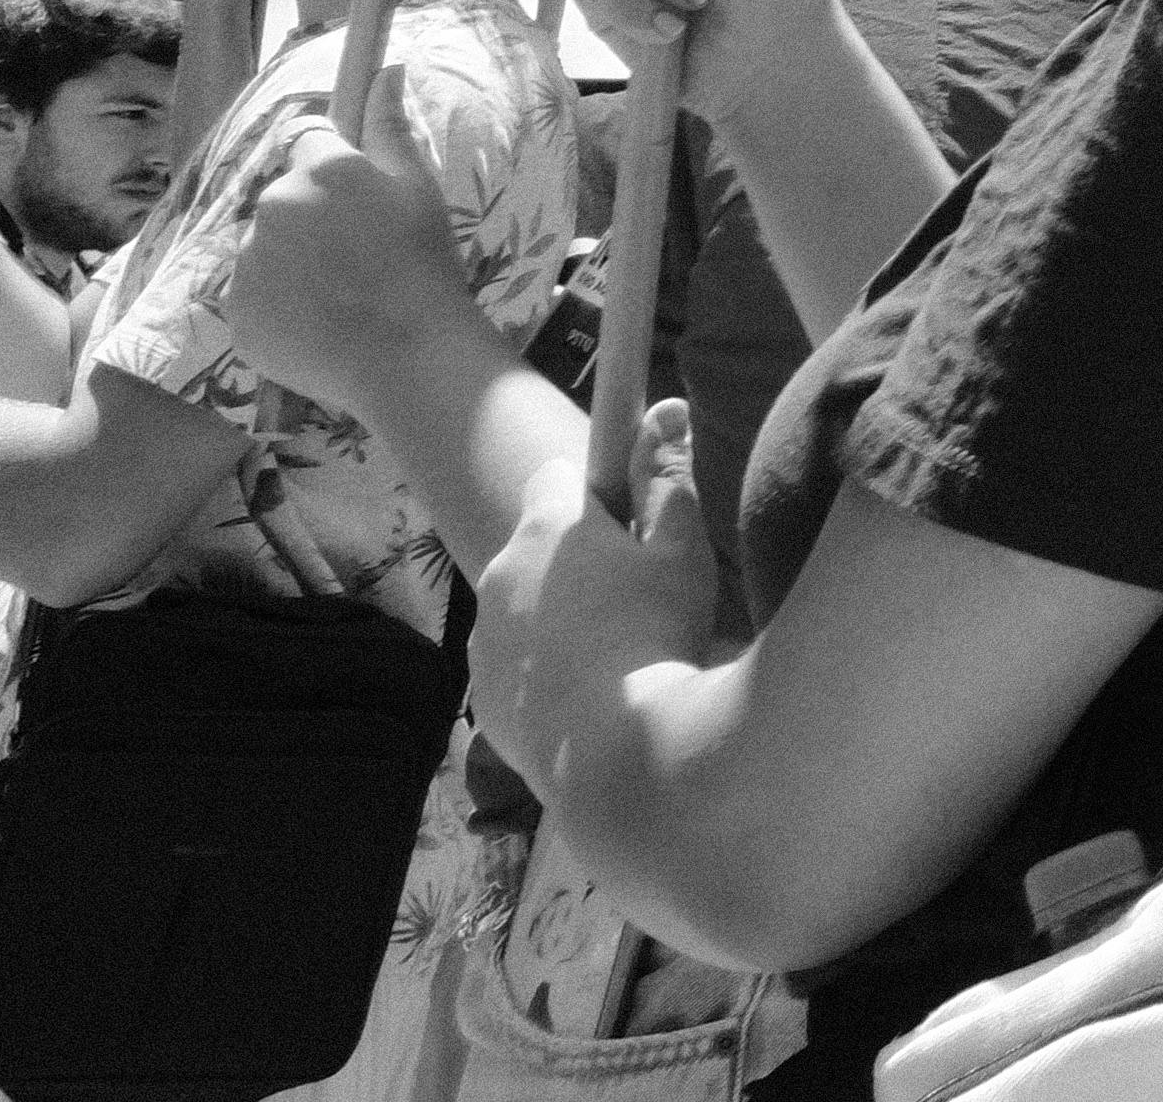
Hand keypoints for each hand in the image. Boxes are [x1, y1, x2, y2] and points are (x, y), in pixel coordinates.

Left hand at [231, 119, 485, 411]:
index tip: (355, 196)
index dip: (331, 165)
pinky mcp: (235, 310)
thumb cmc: (424, 265)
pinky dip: (278, 305)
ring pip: (265, 247)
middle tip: (356, 254)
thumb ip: (391, 127)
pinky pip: (253, 295)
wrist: (405, 355)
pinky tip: (319, 323)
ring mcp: (248, 261)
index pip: (306, 139)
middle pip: (283, 198)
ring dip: (291, 261)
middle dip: (310, 216)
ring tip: (339, 295)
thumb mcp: (420, 188)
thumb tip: (385, 70)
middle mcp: (273, 206)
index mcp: (320, 170)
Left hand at [470, 397, 725, 762]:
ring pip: (526, 610)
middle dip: (581, 563)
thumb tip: (664, 408)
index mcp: (548, 527)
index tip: (631, 523)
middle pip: (541, 548)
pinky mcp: (482, 696)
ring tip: (619, 654)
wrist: (614, 752)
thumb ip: (667, 477)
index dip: (597, 494)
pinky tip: (594, 697)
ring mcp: (482, 640)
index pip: (558, 477)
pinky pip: (517, 666)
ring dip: (561, 619)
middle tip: (639, 596)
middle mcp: (499, 573)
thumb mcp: (681, 551)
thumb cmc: (655, 634)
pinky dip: (547, 671)